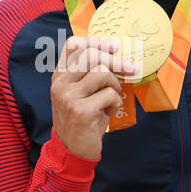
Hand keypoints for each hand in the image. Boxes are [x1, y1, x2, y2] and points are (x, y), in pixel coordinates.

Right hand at [50, 36, 137, 160]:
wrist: (73, 150)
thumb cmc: (81, 119)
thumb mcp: (79, 93)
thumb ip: (88, 74)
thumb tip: (115, 55)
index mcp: (59, 76)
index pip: (74, 45)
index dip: (96, 41)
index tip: (114, 46)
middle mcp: (60, 84)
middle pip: (91, 55)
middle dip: (116, 60)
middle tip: (131, 68)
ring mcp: (69, 97)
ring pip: (102, 73)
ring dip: (115, 85)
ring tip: (112, 97)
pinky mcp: (82, 111)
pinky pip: (110, 94)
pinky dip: (115, 102)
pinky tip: (108, 111)